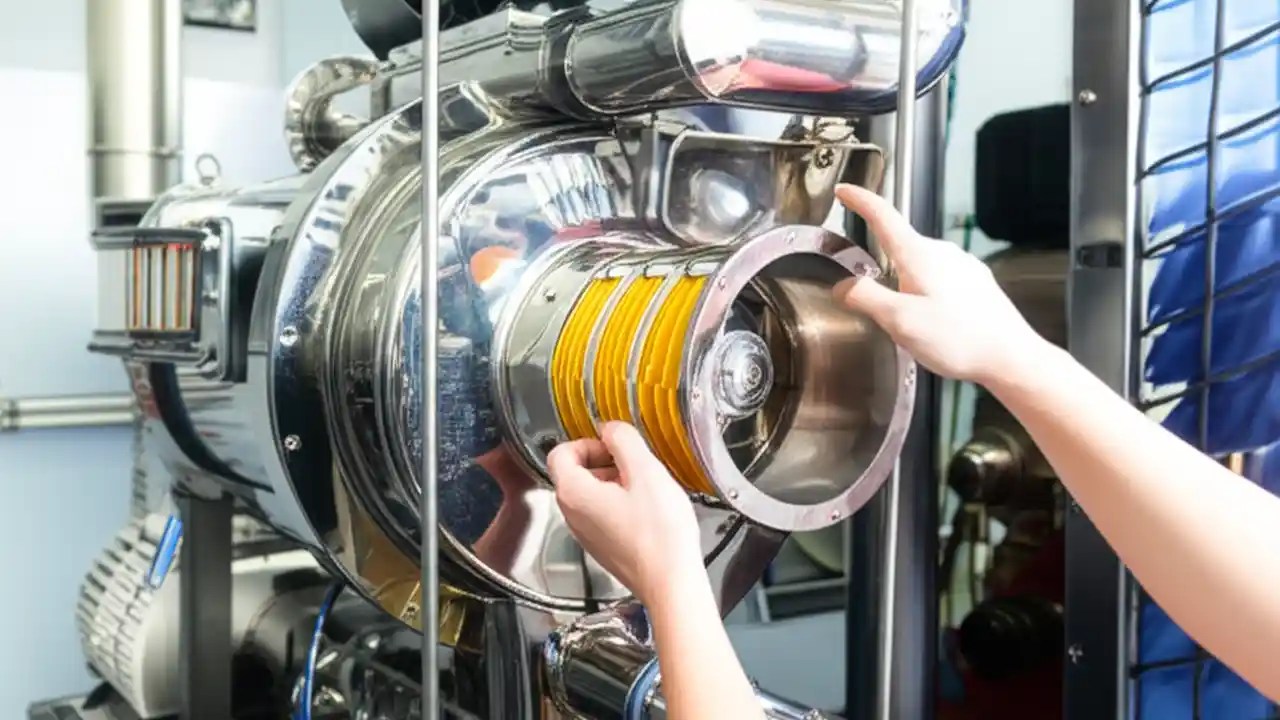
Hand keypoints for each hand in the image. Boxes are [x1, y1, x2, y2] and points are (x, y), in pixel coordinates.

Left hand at [547, 422, 702, 604]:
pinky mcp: (602, 547)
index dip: (587, 442)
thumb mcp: (645, 472)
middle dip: (604, 461)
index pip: (560, 453)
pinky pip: (602, 515)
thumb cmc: (659, 534)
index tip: (613, 445)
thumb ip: (623, 441)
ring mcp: (586, 534)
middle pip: (575, 473)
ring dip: (615, 483)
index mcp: (574, 493)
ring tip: (645, 487)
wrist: (671, 583)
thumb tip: (610, 428)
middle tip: (634, 464)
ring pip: (590, 494)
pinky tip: (648, 510)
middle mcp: (572, 515)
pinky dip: (621, 504)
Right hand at [832, 184, 1043, 385]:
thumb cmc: (959, 339)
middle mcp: (942, 252)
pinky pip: (939, 280)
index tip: (845, 191)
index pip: (883, 215)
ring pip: (919, 266)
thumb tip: (843, 286)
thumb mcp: (900, 321)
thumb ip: (866, 298)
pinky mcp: (974, 282)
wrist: (1010, 357)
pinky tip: (934, 324)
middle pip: (899, 247)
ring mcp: (962, 266)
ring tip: (910, 325)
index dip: (860, 200)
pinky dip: (927, 296)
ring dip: (906, 287)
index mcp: (919, 255)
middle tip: (876, 304)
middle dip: (882, 268)